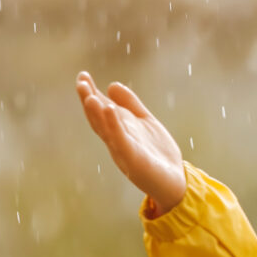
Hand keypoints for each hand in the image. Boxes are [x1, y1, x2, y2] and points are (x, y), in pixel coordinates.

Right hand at [75, 71, 185, 214]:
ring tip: (89, 96)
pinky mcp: (134, 160)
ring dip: (96, 113)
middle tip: (80, 82)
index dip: (91, 92)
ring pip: (106, 131)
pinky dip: (113, 125)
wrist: (176, 181)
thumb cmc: (157, 153)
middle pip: (98, 119)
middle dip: (88, 101)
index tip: (83, 74)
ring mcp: (123, 151)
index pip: (101, 110)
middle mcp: (116, 140)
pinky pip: (121, 141)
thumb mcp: (145, 122)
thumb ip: (131, 105)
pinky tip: (109, 109)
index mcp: (118, 130)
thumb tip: (112, 85)